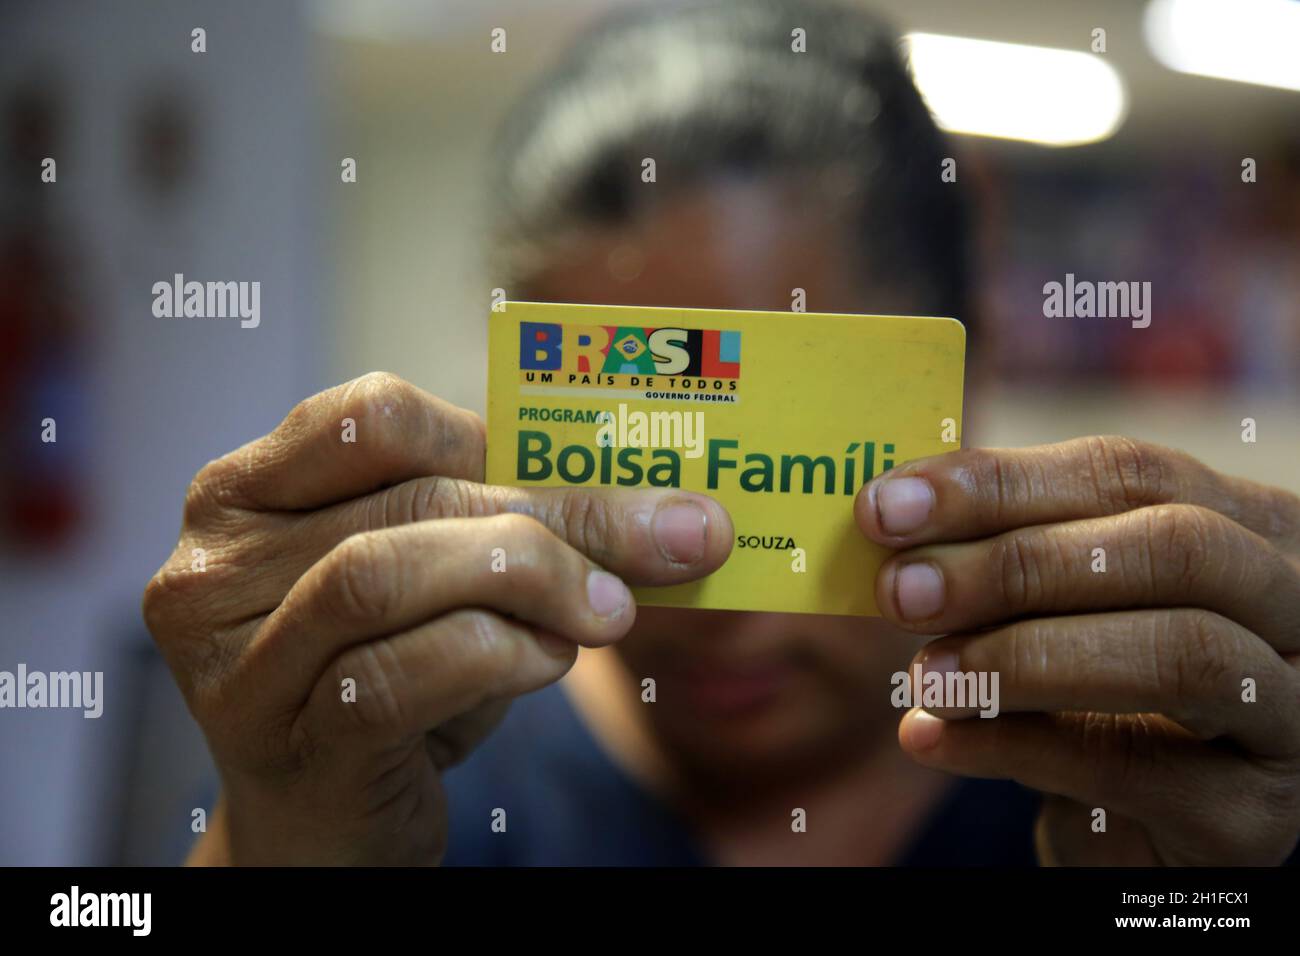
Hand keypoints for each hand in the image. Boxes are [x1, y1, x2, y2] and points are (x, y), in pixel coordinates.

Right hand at [142, 372, 731, 864]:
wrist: (326, 829)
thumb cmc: (391, 676)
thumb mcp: (438, 579)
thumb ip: (506, 522)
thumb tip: (667, 508)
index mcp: (245, 493)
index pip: (371, 420)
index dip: (492, 435)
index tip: (592, 470)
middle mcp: (214, 568)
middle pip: (406, 501)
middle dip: (562, 514)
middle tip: (674, 535)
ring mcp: (234, 661)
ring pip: (384, 577)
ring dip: (531, 581)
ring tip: (607, 610)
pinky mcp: (276, 744)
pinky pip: (401, 676)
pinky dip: (499, 657)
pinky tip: (549, 660)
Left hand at [856, 436, 1299, 864]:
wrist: (1128, 826)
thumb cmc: (1082, 689)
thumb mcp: (1050, 605)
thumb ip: (1001, 551)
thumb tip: (891, 513)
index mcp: (1247, 526)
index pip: (1131, 473)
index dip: (1001, 482)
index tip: (886, 507)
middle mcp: (1294, 607)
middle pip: (1176, 549)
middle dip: (1020, 564)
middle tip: (900, 590)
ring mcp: (1292, 714)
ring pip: (1183, 654)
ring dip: (1025, 657)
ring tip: (921, 674)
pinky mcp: (1256, 817)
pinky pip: (1135, 766)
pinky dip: (1013, 747)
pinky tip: (928, 737)